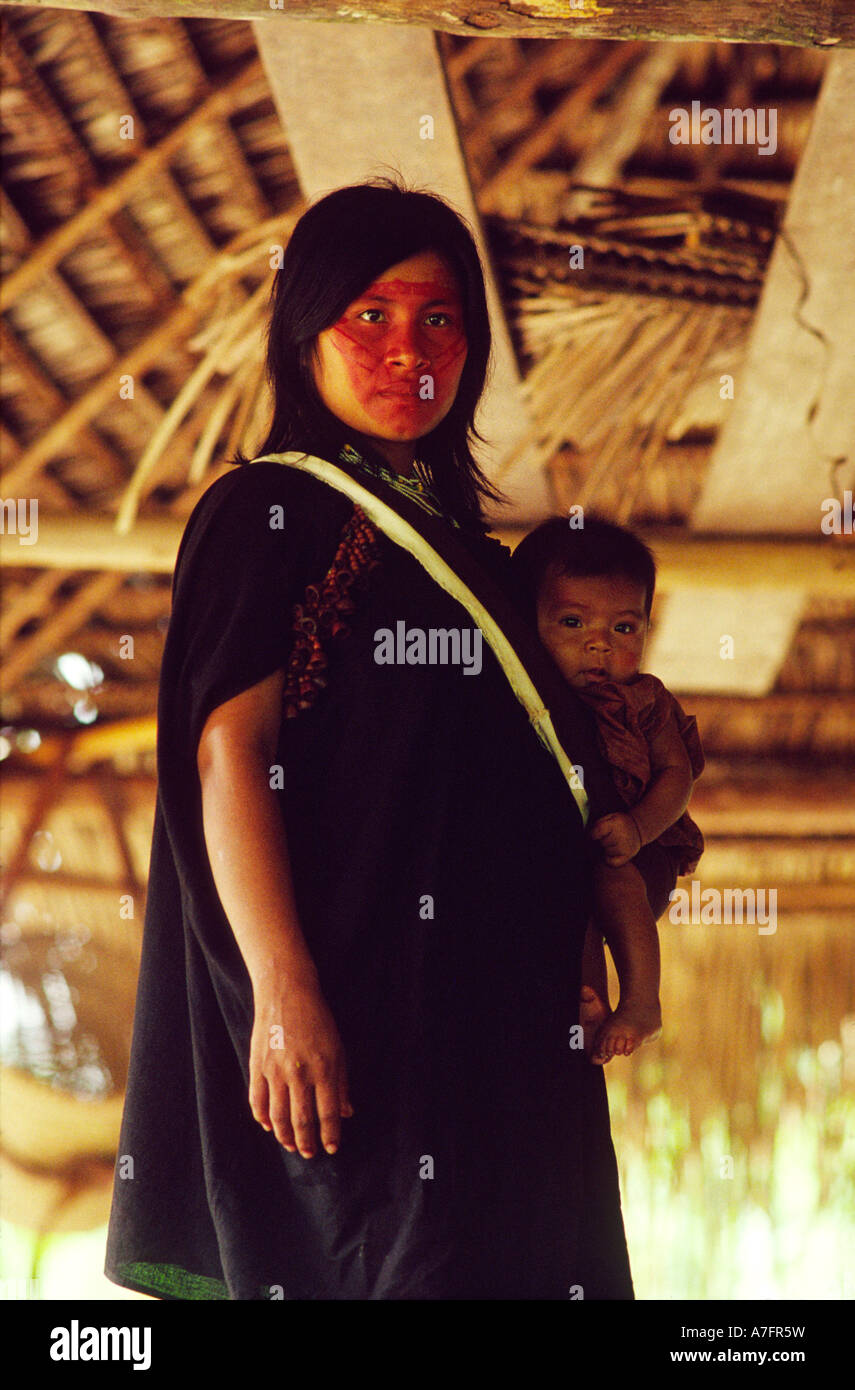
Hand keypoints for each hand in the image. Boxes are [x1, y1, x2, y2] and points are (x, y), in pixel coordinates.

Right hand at [248, 977, 352, 1157]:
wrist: (286, 993)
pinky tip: (268, 1126)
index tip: (331, 1148)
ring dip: (284, 1135)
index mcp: (324, 1068)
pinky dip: (262, 1117)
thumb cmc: (317, 1019)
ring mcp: (275, 1071)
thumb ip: (341, 1082)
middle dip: (306, 1142)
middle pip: (302, 1119)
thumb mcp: (338, 1047)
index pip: (328, 1112)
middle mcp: (300, 1073)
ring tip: (291, 1145)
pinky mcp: (257, 1066)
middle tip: (309, 1153)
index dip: (330, 1134)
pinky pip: (257, 1100)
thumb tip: (346, 1112)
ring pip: (278, 1116)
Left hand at [590, 811, 641, 866]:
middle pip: (601, 843)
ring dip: (606, 849)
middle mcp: (622, 836)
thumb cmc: (618, 824)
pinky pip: (611, 862)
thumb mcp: (609, 817)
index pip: (597, 832)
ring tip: (613, 843)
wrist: (637, 828)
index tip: (594, 835)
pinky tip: (613, 852)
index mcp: (615, 823)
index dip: (592, 835)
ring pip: (606, 852)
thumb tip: (587, 838)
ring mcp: (625, 847)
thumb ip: (597, 826)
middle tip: (608, 837)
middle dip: (601, 841)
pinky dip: (609, 859)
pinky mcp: (628, 856)